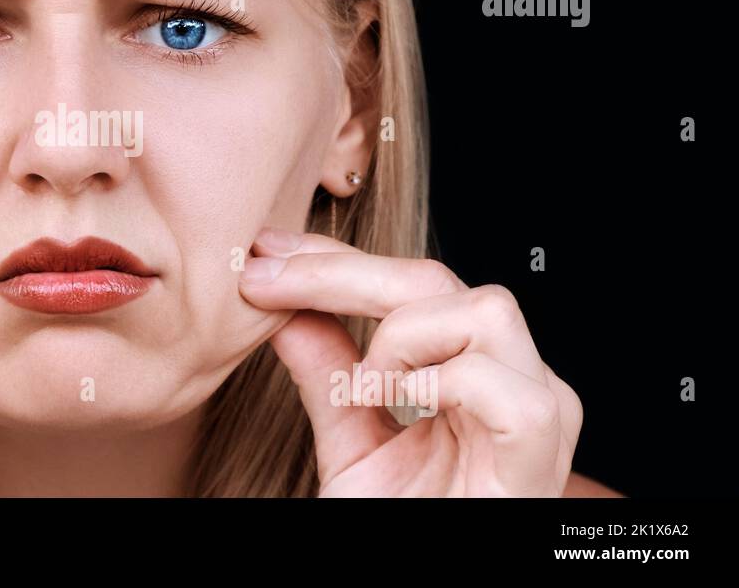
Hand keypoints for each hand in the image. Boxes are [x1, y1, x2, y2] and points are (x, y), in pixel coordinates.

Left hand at [239, 228, 581, 496]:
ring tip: (365, 390)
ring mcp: (540, 412)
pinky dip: (439, 384)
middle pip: (438, 280)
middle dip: (340, 273)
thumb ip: (326, 377)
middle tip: (265, 282)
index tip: (266, 252)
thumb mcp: (352, 444)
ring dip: (401, 337)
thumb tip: (282, 309)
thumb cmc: (405, 528)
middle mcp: (517, 378)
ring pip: (483, 309)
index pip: (411, 284)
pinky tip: (397, 407)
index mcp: (476, 368)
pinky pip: (500, 385)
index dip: (337, 260)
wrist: (426, 586)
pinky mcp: (540, 453)